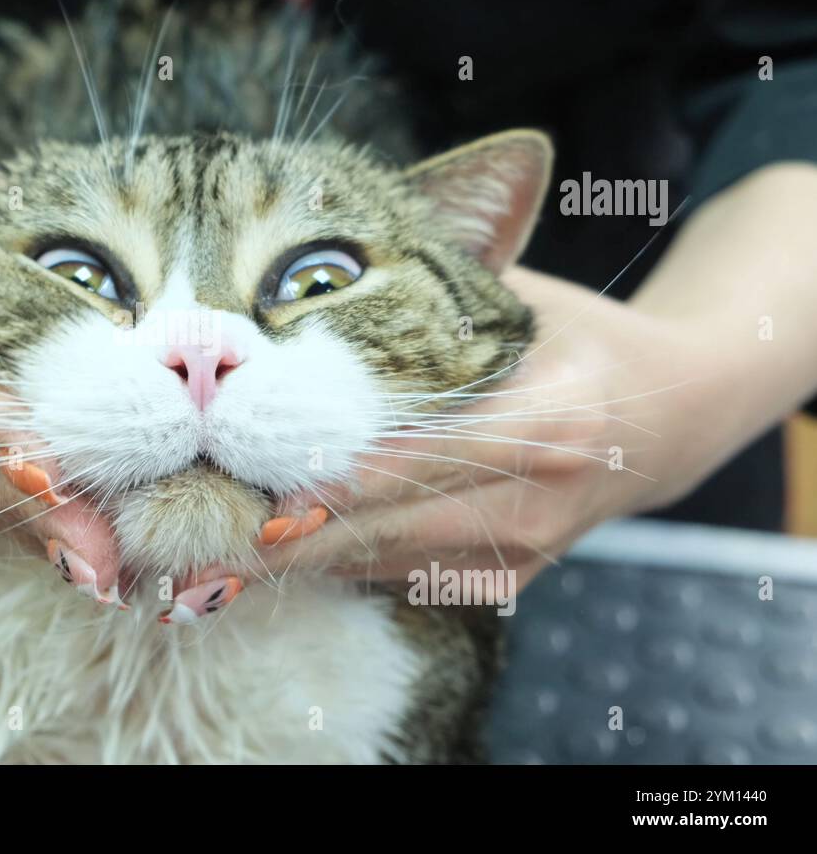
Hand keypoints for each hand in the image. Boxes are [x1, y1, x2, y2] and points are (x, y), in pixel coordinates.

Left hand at [244, 266, 728, 587]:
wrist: (666, 418)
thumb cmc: (575, 338)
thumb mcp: (519, 298)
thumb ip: (429, 296)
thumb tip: (305, 286)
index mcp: (551, 418)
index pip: (417, 456)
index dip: (328, 478)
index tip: (243, 489)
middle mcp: (539, 497)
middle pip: (386, 525)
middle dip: (285, 538)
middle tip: (197, 541)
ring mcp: (523, 550)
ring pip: (383, 558)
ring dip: (296, 555)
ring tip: (210, 547)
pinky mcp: (505, 579)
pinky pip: (399, 571)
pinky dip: (334, 557)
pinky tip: (272, 545)